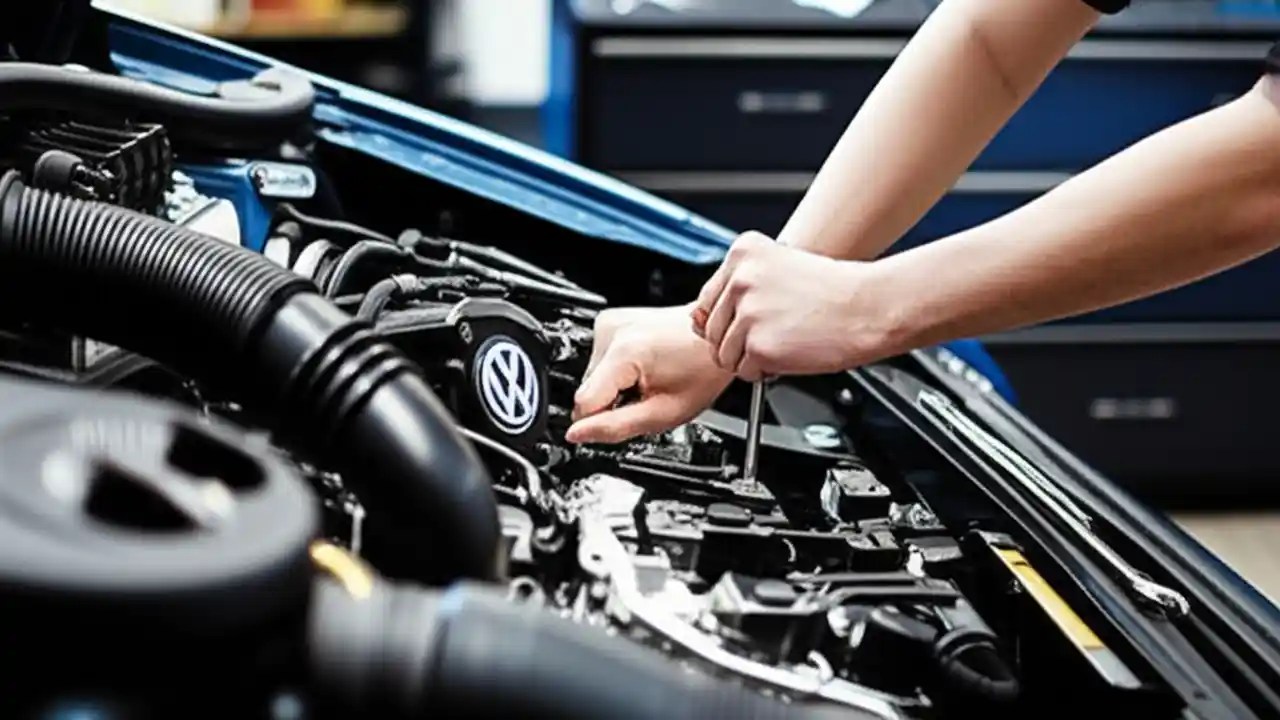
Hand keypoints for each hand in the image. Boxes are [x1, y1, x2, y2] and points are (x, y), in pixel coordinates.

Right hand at [566, 305, 733, 443]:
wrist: (715, 336)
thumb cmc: (703, 369)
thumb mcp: (665, 413)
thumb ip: (616, 428)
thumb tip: (577, 435)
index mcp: (623, 353)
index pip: (583, 404)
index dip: (600, 422)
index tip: (623, 421)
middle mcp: (609, 331)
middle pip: (588, 390)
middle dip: (613, 402)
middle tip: (648, 397)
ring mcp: (608, 323)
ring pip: (593, 377)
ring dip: (616, 386)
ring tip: (650, 380)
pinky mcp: (609, 321)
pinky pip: (600, 360)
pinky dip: (617, 370)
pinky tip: (644, 366)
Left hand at [691, 232, 901, 379]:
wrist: (869, 307)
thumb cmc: (832, 293)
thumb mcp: (776, 272)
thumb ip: (734, 291)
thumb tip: (696, 320)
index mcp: (742, 252)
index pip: (708, 300)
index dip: (733, 318)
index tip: (762, 315)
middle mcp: (739, 278)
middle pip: (712, 330)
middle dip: (739, 340)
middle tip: (778, 330)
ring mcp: (747, 312)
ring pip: (724, 354)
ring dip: (751, 357)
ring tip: (786, 339)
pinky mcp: (758, 344)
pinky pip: (744, 372)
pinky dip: (765, 371)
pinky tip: (790, 351)